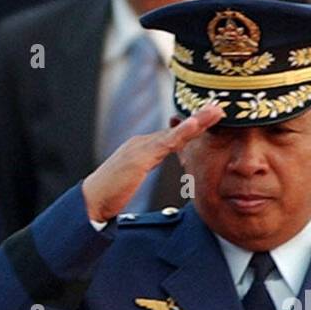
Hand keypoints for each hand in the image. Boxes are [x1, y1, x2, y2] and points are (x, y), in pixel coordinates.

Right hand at [81, 102, 225, 222]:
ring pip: (174, 132)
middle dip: (198, 119)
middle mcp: (140, 143)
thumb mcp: (130, 181)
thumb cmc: (108, 196)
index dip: (191, 128)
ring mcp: (139, 148)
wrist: (90, 202)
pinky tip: (197, 124)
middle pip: (175, 129)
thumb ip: (142, 170)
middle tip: (219, 107)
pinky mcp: (139, 157)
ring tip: (217, 111)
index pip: (170, 136)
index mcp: (140, 149)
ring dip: (197, 121)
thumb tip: (147, 169)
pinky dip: (183, 132)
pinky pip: (166, 143)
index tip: (210, 120)